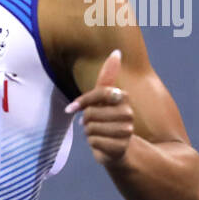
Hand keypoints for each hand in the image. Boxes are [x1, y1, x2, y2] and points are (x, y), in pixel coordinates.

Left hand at [64, 48, 132, 166]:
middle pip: (91, 113)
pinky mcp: (120, 147)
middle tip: (94, 123)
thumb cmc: (107, 119)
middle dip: (86, 120)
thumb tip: (117, 51)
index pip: (99, 93)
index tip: (70, 109)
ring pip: (91, 128)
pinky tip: (102, 143)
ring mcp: (126, 131)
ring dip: (89, 133)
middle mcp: (128, 113)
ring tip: (99, 133)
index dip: (82, 101)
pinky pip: (93, 142)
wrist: (119, 147)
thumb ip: (107, 76)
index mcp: (123, 98)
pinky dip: (92, 144)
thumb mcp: (104, 98)